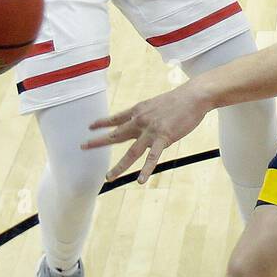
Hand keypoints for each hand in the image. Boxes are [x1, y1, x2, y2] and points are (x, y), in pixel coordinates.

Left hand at [82, 83, 211, 182]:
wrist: (194, 96)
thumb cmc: (180, 99)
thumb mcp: (158, 103)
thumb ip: (150, 114)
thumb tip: (146, 121)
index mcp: (139, 110)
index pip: (117, 117)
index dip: (102, 122)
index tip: (90, 126)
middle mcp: (140, 121)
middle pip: (116, 134)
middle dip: (98, 141)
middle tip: (82, 146)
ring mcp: (151, 130)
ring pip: (131, 152)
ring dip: (119, 166)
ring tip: (108, 177)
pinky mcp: (164, 138)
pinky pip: (153, 157)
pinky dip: (146, 169)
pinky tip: (141, 180)